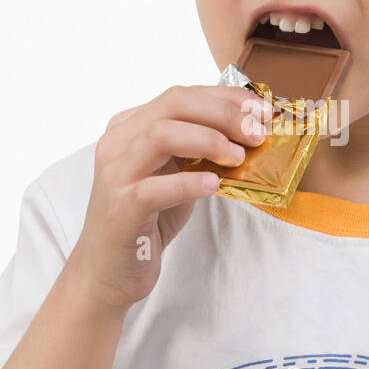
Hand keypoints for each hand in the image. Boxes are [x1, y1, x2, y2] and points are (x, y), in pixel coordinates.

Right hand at [66, 84, 272, 312]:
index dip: (226, 99)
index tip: (262, 111)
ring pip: (161, 135)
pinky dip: (189, 182)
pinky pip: (154, 188)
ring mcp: (115, 175)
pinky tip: (214, 186)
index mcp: (130, 127)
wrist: (106, 272)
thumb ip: (199, 151)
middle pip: (173, 105)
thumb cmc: (146, 221)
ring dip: (209, 140)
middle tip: (256, 133)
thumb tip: (247, 135)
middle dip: (223, 114)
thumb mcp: (175, 175)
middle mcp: (117, 143)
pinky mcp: (120, 209)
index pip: (181, 96)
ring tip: (238, 158)